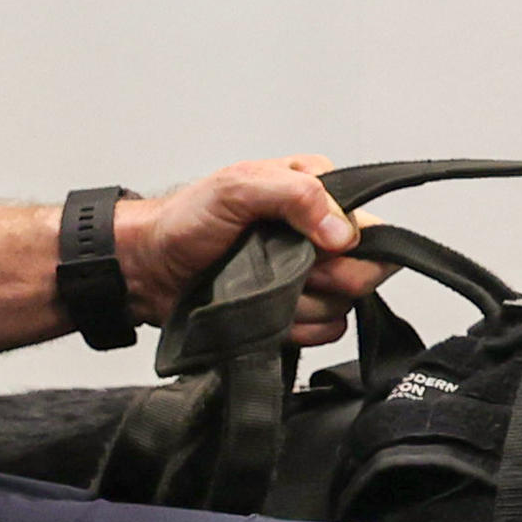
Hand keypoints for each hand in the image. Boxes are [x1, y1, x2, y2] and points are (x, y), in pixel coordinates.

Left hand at [125, 156, 386, 345]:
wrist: (148, 268)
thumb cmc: (185, 220)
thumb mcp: (239, 187)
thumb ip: (298, 195)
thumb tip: (344, 233)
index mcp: (317, 196)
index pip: (373, 228)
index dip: (349, 246)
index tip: (312, 248)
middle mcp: (320, 237)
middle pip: (366, 274)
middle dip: (324, 278)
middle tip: (282, 267)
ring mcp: (309, 280)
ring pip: (343, 308)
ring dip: (300, 304)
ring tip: (259, 287)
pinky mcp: (295, 316)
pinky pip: (323, 333)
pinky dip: (293, 328)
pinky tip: (262, 311)